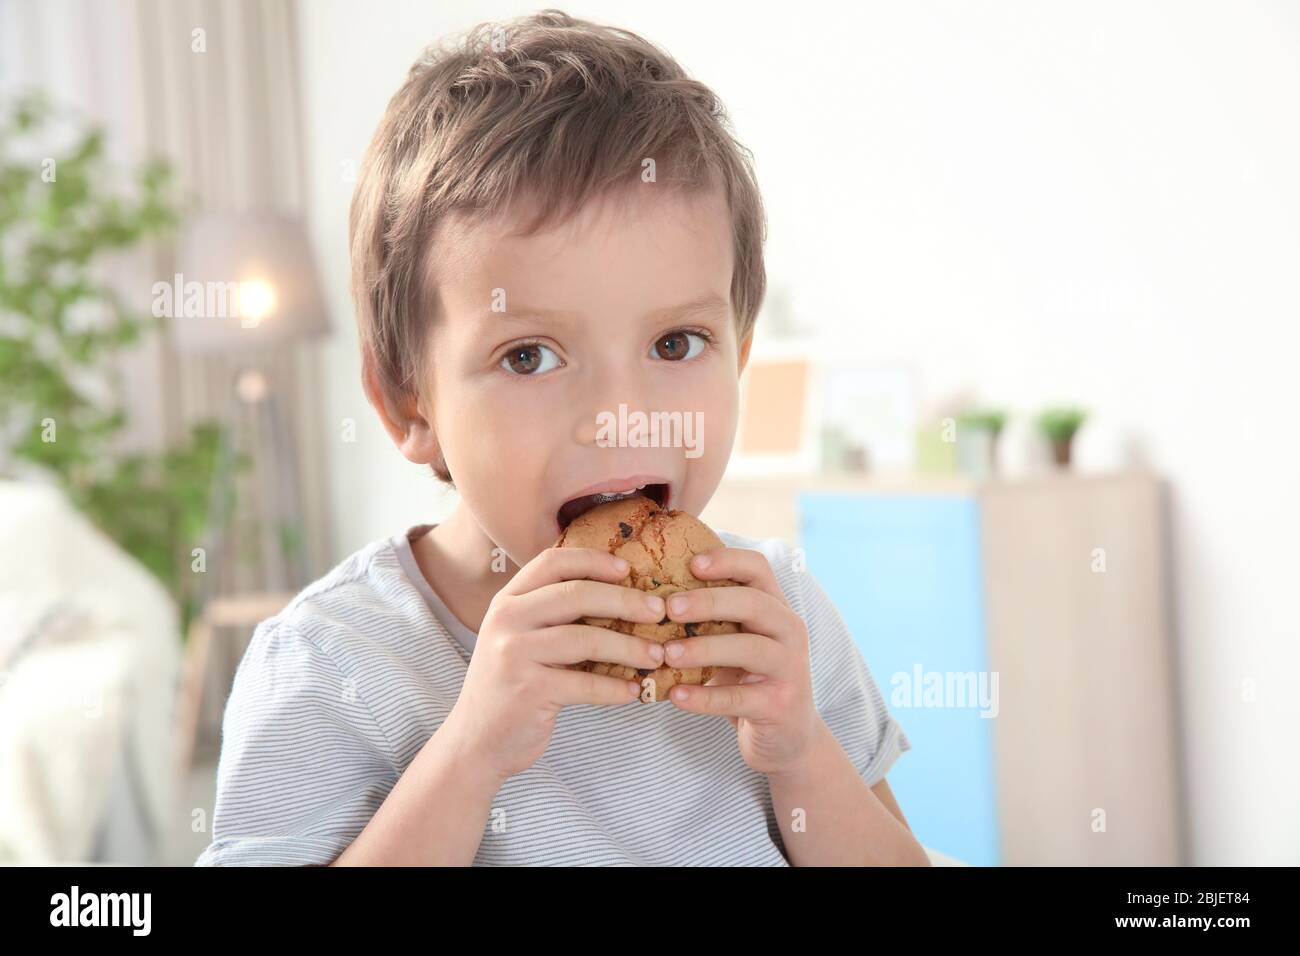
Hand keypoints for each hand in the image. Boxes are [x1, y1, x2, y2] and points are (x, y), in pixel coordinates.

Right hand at [442, 547, 668, 784]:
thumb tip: (621, 594)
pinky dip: (615, 688)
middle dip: (625, 600)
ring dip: (629, 647)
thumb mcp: (520, 638)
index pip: (553, 562)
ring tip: (657, 655)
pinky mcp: (527, 691)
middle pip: (577, 594)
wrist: (475, 741)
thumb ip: (553, 615)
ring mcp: (514, 654)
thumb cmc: (512, 685)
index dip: (593, 560)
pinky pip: (584, 684)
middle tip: (659, 611)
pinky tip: (634, 691)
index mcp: (508, 600)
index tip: (628, 569)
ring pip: (586, 639)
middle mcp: (506, 620)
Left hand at [661, 547, 822, 776]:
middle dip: (708, 602)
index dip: (726, 560)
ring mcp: (789, 669)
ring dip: (704, 649)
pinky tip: (675, 695)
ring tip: (667, 654)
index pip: (758, 568)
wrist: (786, 736)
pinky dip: (704, 697)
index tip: (690, 564)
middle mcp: (789, 631)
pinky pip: (738, 698)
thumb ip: (712, 617)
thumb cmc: (749, 679)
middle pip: (753, 602)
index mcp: (776, 607)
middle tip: (668, 608)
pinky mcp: (780, 706)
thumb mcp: (736, 641)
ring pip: (749, 649)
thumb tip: (652, 593)